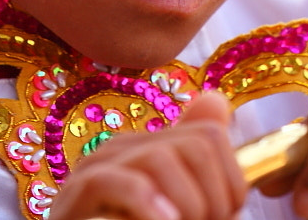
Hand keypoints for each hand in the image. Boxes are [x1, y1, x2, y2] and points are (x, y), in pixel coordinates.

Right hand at [50, 91, 246, 219]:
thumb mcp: (183, 207)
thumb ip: (199, 165)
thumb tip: (215, 99)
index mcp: (148, 147)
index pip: (209, 136)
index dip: (232, 184)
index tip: (225, 218)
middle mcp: (123, 149)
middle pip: (194, 145)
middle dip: (213, 200)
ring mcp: (95, 168)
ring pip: (159, 159)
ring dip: (187, 207)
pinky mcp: (75, 194)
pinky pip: (113, 180)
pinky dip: (145, 203)